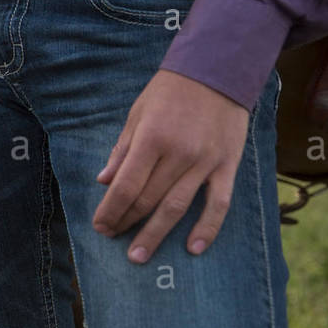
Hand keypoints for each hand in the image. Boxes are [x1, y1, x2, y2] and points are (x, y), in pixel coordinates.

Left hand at [93, 69, 248, 263]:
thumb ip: (122, 150)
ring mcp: (206, 162)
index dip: (110, 210)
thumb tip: (103, 182)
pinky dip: (207, 228)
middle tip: (113, 239)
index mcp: (151, 139)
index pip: (126, 186)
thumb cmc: (170, 92)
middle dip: (126, 222)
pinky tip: (193, 248)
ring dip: (155, 234)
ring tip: (138, 256)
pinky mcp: (228, 166)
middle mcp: (179, 154)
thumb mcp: (137, 114)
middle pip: (148, 200)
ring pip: (177, 207)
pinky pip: (218, 203)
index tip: (99, 226)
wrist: (217, 71)